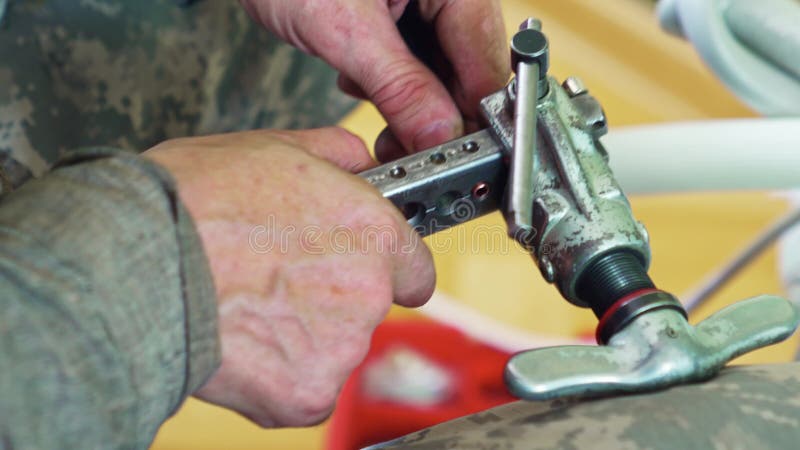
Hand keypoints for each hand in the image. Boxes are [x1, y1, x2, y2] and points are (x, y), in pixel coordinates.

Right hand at [144, 128, 434, 426]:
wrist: (131, 264)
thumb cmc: (192, 202)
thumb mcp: (272, 147)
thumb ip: (336, 154)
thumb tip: (358, 159)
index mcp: (372, 233)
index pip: (414, 267)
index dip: (386, 266)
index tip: (360, 266)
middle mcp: (368, 293)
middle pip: (370, 307)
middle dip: (334, 296)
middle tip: (277, 278)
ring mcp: (339, 349)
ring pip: (335, 347)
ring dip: (304, 335)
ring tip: (247, 305)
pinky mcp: (306, 396)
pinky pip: (305, 388)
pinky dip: (279, 375)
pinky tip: (242, 342)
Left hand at [241, 0, 508, 159]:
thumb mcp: (345, 28)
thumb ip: (399, 86)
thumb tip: (440, 136)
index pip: (486, 60)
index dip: (475, 116)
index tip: (455, 158)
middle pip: (468, 71)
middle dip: (439, 116)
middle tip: (410, 153)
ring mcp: (425, 4)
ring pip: (440, 73)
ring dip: (413, 107)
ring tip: (383, 125)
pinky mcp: (398, 18)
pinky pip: (413, 64)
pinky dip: (391, 87)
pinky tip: (361, 84)